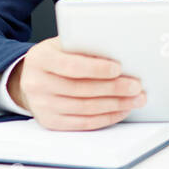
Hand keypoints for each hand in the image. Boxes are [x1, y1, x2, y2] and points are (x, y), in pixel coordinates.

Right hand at [8, 36, 145, 130]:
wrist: (32, 77)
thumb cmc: (57, 56)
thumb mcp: (65, 44)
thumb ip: (85, 46)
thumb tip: (120, 54)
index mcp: (40, 58)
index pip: (71, 66)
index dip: (96, 69)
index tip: (118, 68)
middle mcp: (36, 83)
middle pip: (81, 89)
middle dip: (113, 89)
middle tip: (136, 86)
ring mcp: (41, 105)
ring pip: (84, 108)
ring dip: (115, 105)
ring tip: (135, 99)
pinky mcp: (50, 122)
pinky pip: (82, 123)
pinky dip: (106, 117)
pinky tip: (121, 110)